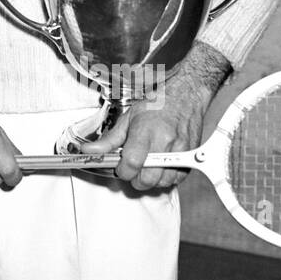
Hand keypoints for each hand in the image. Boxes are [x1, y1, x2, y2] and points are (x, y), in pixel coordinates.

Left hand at [81, 43, 230, 190]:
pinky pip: (176, 179)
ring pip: (162, 182)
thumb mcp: (128, 117)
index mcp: (146, 131)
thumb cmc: (157, 105)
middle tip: (132, 169)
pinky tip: (160, 166)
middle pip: (148, 178)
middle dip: (135, 179)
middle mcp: (165, 142)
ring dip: (151, 180)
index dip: (122, 170)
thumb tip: (89, 150)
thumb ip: (109, 139)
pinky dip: (166, 177)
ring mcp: (180, 151)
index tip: (120, 167)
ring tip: (146, 166)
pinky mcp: (191, 157)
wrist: (185, 96)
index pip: (132, 163)